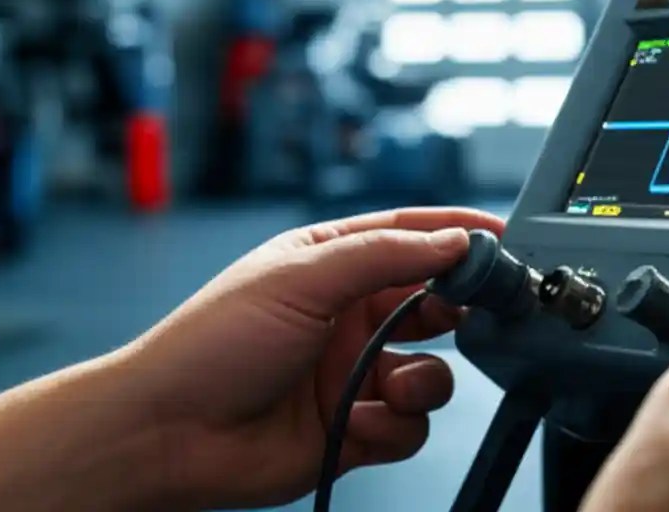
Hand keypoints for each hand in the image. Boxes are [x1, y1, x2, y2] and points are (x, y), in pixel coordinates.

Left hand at [0, 207, 502, 511]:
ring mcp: (350, 374)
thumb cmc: (212, 344)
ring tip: (394, 387)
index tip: (503, 237)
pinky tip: (362, 424)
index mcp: (327, 265)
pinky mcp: (352, 429)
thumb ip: (383, 255)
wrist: (166, 435)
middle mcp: (345, 317)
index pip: (406, 236)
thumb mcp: (300, 279)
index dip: (455, 232)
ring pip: (429, 372)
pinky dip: (397, 426)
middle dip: (459, 310)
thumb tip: (452, 238)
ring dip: (425, 381)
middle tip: (483, 315)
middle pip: (430, 304)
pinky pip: (408, 426)